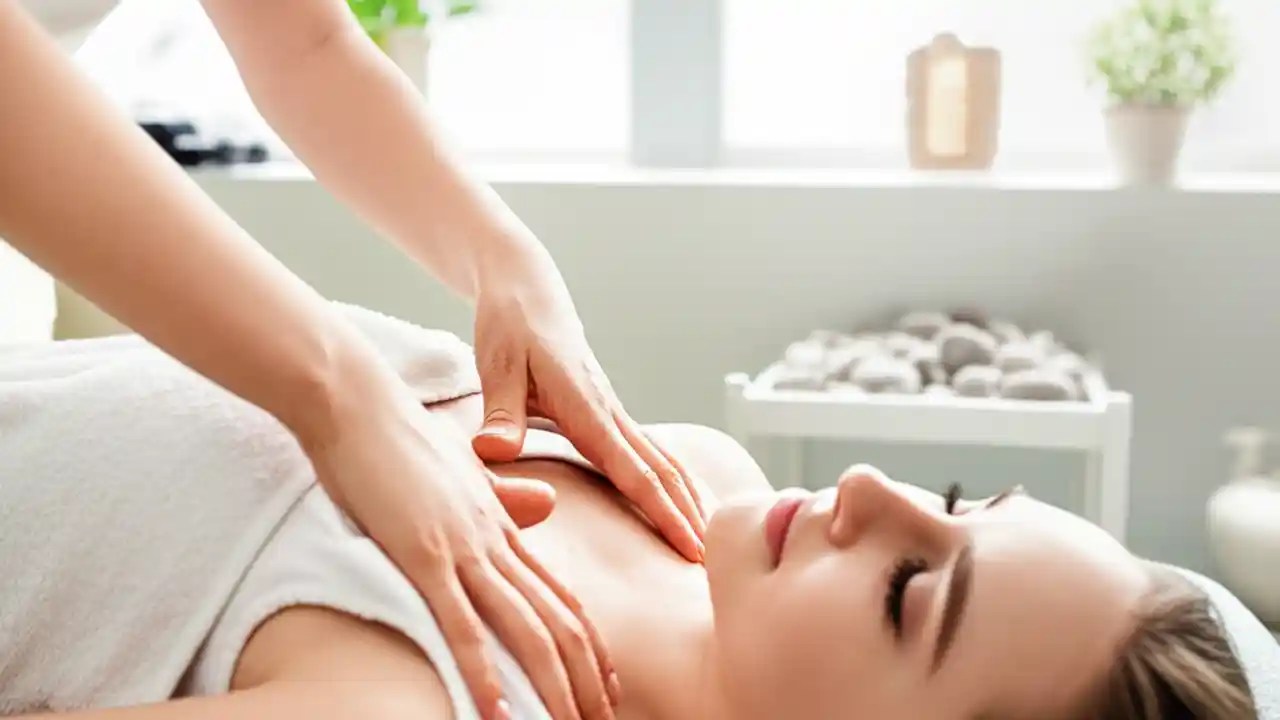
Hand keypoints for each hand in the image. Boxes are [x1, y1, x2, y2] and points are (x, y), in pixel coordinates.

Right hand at [306, 387, 618, 719]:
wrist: (360, 405)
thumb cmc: (401, 439)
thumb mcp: (465, 472)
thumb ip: (504, 497)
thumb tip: (546, 505)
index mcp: (505, 527)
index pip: (562, 598)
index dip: (590, 647)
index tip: (606, 685)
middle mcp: (496, 543)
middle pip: (559, 623)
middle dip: (585, 681)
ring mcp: (464, 549)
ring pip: (527, 629)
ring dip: (552, 688)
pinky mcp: (425, 555)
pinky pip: (463, 625)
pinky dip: (484, 674)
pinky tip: (497, 712)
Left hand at [469, 240, 708, 561]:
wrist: (526, 290)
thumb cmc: (509, 327)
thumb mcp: (496, 366)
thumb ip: (500, 413)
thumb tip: (493, 452)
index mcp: (586, 406)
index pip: (633, 470)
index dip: (662, 511)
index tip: (689, 545)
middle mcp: (609, 411)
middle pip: (660, 471)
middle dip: (686, 517)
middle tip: (711, 565)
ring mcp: (612, 411)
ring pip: (662, 461)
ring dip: (687, 499)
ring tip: (709, 541)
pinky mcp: (606, 412)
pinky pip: (648, 452)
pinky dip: (671, 480)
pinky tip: (682, 502)